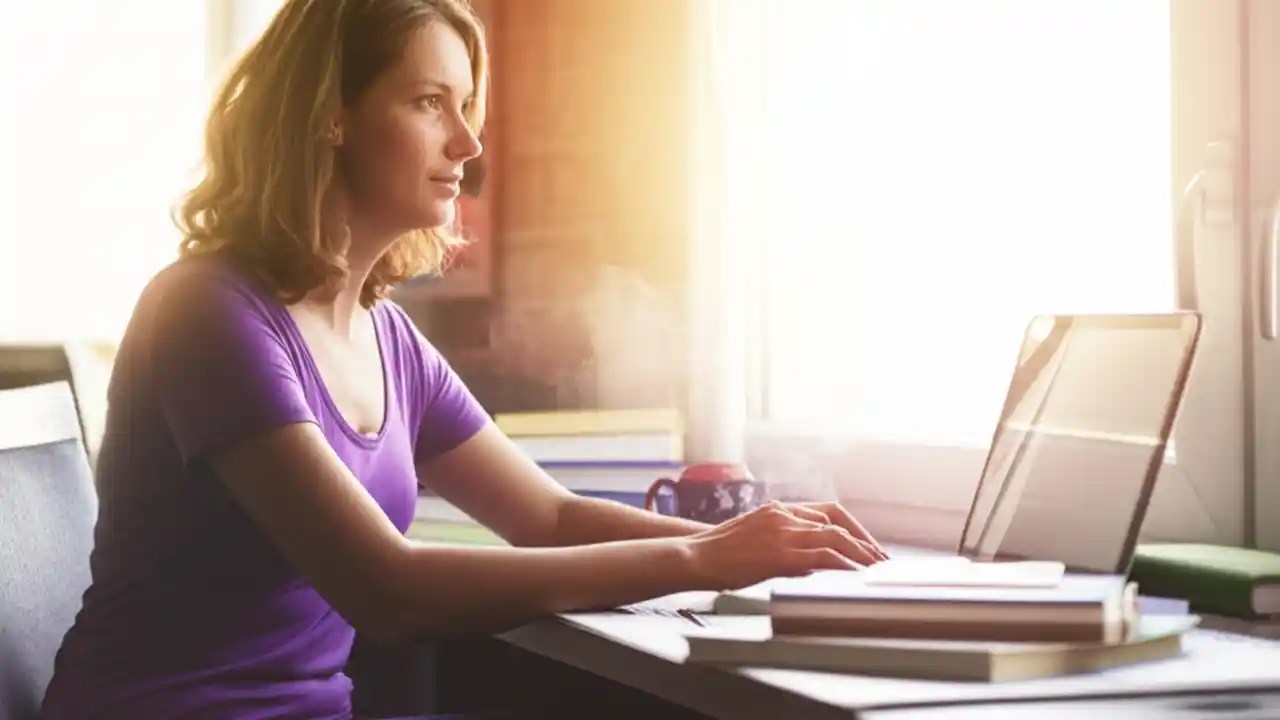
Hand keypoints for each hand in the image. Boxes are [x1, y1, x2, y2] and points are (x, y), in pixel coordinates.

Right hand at [681, 503, 880, 589]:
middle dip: (863, 542)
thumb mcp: (754, 537)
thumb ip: (782, 542)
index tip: (866, 546)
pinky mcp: (781, 553)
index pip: (827, 512)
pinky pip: (823, 556)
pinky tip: (855, 576)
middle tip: (880, 561)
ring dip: (860, 554)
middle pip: (837, 522)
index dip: (852, 529)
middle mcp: (784, 515)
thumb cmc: (719, 552)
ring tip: (875, 570)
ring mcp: (783, 532)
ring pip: (835, 537)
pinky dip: (844, 564)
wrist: (694, 555)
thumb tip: (809, 561)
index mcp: (778, 509)